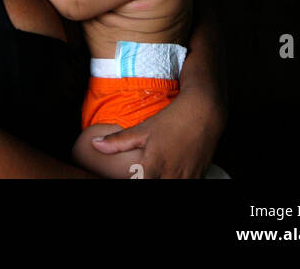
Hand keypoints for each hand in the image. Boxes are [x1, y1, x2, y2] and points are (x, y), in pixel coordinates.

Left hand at [90, 85, 224, 178]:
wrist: (204, 112)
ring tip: (157, 171)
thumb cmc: (171, 120)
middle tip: (143, 173)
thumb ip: (118, 142)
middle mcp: (172, 176)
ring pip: (172, 187)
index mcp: (154, 166)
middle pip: (156, 186)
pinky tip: (170, 172)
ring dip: (162, 180)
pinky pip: (185, 186)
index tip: (133, 176)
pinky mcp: (199, 178)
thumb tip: (95, 144)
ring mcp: (187, 179)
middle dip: (147, 180)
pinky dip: (175, 180)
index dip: (135, 181)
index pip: (140, 184)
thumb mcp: (143, 129)